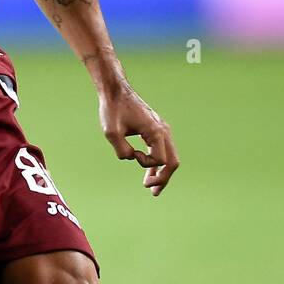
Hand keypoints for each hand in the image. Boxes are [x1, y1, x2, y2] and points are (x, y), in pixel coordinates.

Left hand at [99, 81, 178, 195]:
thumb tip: (131, 158)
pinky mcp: (156, 129)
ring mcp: (162, 129)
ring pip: (170, 157)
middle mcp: (163, 131)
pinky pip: (163, 150)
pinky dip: (158, 163)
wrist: (116, 91)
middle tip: (153, 192)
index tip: (132, 154)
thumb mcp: (111, 133)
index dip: (145, 164)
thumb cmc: (113, 110)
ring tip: (152, 188)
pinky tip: (150, 173)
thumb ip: (122, 151)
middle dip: (164, 179)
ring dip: (162, 173)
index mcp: (156, 131)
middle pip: (172, 161)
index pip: (160, 160)